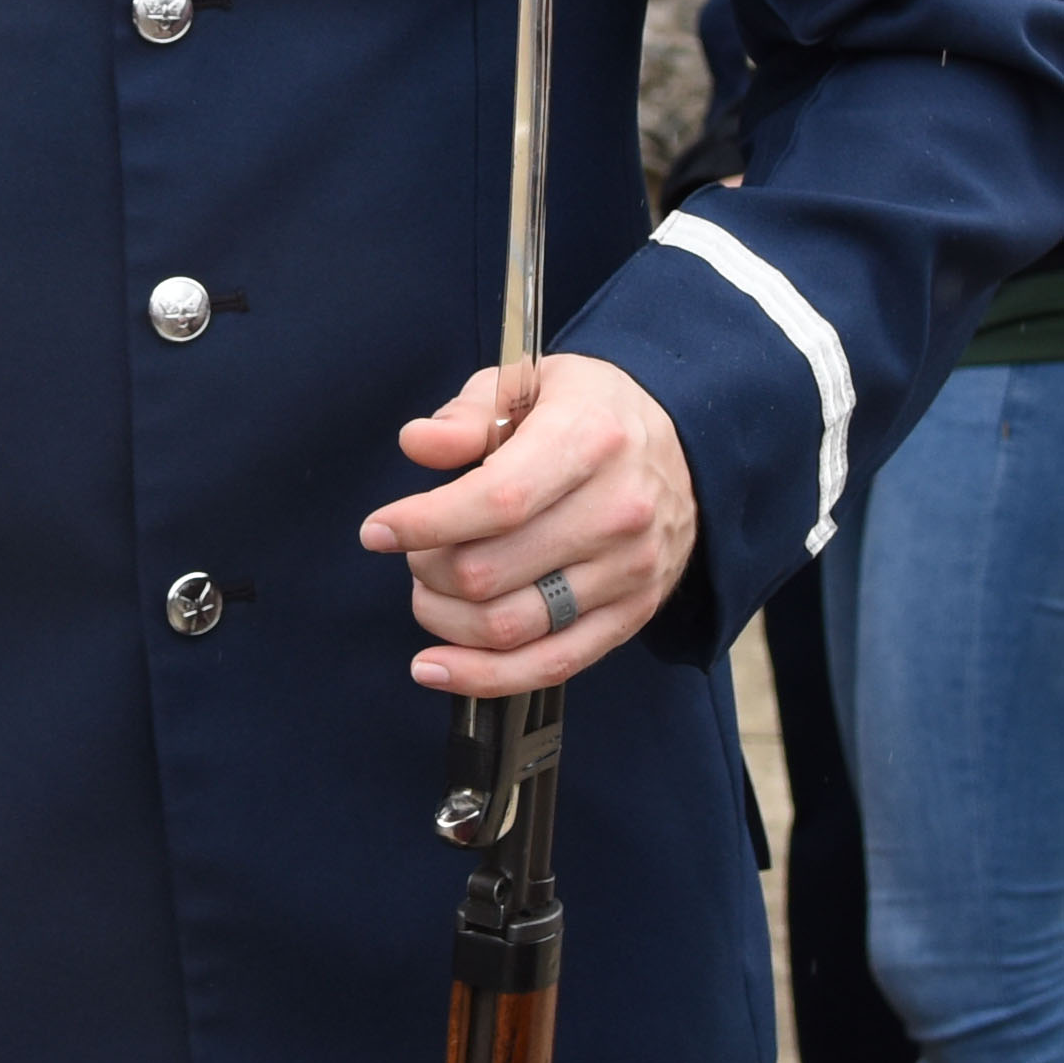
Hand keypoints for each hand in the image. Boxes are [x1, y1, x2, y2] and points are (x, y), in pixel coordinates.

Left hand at [359, 351, 696, 694]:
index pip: (496, 502)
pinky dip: (484, 676)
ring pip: (512, 626)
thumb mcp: (528, 386)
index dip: (423, 524)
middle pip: (491, 572)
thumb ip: (467, 415)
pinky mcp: (633, 615)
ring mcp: (630, 571)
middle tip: (416, 553)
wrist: (686, 446)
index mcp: (589, 441)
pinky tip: (435, 667)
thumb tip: (416, 444)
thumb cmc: (588, 413)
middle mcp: (618, 511)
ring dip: (444, 619)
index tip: (377, 531)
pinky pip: (552, 665)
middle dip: (427, 569)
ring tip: (429, 593)